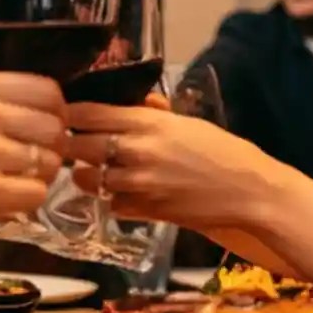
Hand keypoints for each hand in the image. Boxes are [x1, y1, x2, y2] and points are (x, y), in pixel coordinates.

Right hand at [0, 72, 67, 255]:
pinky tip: (3, 203)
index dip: (53, 112)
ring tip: (10, 184)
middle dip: (49, 148)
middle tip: (31, 164)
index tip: (44, 129)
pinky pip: (36, 194)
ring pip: (48, 162)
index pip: (44, 90)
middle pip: (53, 126)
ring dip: (36, 177)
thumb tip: (25, 104)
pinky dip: (25, 202)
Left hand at [64, 103, 295, 229]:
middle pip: (77, 145)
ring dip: (86, 174)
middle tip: (70, 142)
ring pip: (87, 178)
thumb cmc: (225, 153)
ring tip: (94, 169)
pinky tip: (123, 194)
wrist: (250, 192)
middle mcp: (137, 152)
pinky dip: (111, 199)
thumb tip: (137, 101)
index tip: (63, 112)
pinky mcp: (145, 211)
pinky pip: (110, 204)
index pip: (88, 113)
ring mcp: (138, 184)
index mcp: (148, 123)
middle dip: (70, 143)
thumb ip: (156, 112)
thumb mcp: (189, 123)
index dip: (70, 112)